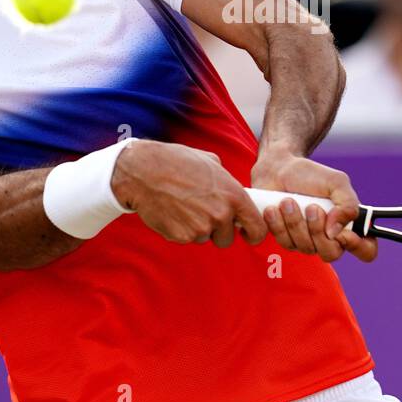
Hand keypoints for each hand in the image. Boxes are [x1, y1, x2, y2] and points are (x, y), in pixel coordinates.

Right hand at [112, 140, 266, 247]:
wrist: (144, 171)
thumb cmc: (177, 162)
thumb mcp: (211, 162)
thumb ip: (227, 182)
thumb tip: (233, 191)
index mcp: (234, 196)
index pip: (257, 227)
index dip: (254, 234)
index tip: (248, 234)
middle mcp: (221, 215)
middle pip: (227, 238)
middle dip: (218, 230)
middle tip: (203, 213)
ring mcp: (201, 228)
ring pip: (205, 238)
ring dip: (197, 228)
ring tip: (183, 206)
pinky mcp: (181, 237)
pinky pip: (186, 239)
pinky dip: (180, 229)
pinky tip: (172, 211)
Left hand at [250, 149, 376, 262]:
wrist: (278, 169)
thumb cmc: (310, 175)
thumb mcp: (336, 182)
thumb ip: (347, 205)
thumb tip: (335, 232)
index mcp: (349, 224)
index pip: (366, 250)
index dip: (358, 247)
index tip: (344, 233)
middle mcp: (330, 237)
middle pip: (331, 254)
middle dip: (318, 230)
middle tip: (311, 207)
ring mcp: (308, 241)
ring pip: (306, 248)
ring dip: (295, 222)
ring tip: (287, 200)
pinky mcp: (287, 240)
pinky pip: (285, 243)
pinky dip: (278, 224)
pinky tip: (274, 209)